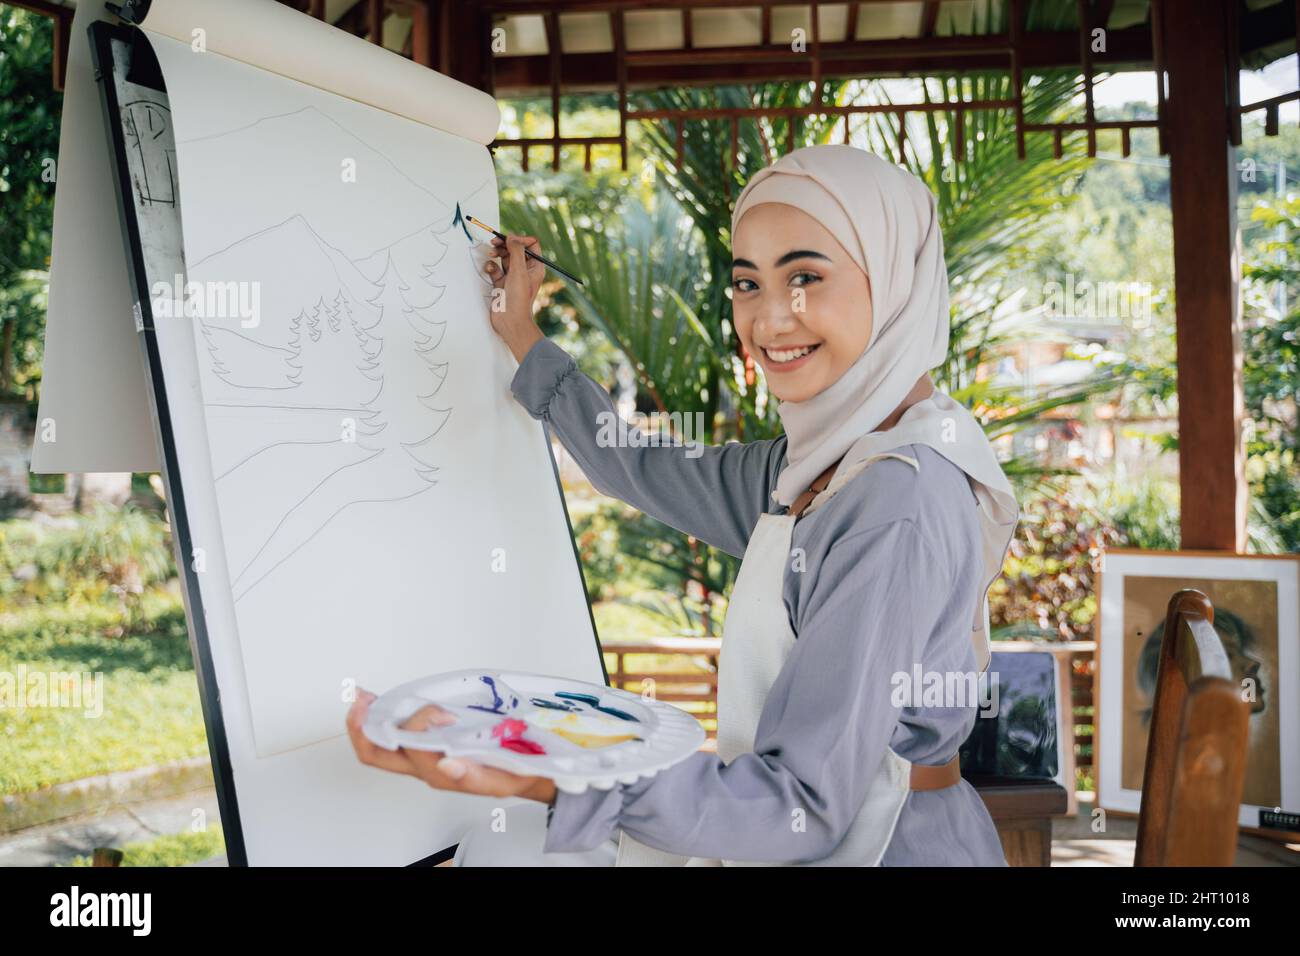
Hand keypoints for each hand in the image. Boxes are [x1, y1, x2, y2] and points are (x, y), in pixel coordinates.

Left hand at [346, 688, 557, 805]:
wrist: (524, 775)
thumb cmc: (512, 774)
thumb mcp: (500, 780)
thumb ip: (473, 775)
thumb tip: (447, 763)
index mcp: (439, 774)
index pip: (412, 748)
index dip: (419, 724)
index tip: (442, 711)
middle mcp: (422, 766)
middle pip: (377, 755)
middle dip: (363, 728)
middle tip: (360, 700)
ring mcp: (419, 757)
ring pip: (379, 745)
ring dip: (366, 720)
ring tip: (363, 696)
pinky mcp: (423, 747)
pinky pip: (391, 736)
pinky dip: (379, 717)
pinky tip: (376, 702)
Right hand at [483, 233, 544, 362]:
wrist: (510, 321)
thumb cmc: (518, 298)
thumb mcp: (519, 271)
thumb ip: (516, 251)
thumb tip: (511, 236)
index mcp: (535, 267)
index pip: (531, 245)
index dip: (520, 239)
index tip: (509, 240)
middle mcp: (525, 271)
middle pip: (515, 249)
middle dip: (505, 245)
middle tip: (494, 243)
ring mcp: (513, 277)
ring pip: (504, 258)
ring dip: (496, 254)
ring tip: (491, 254)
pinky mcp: (502, 283)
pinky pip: (496, 269)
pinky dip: (491, 267)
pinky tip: (490, 270)